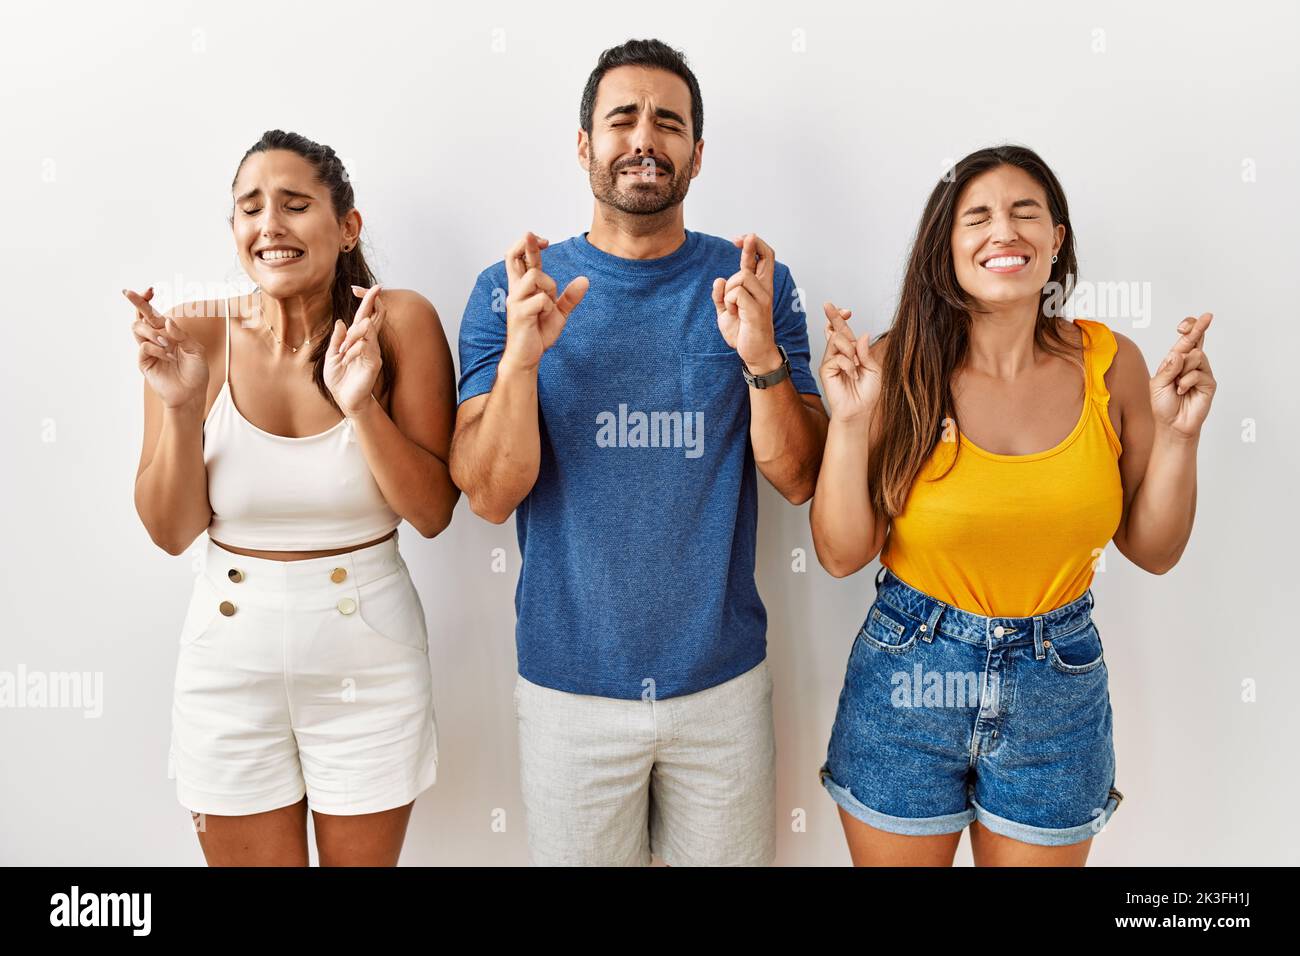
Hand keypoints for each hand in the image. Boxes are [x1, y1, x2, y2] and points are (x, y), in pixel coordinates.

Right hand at [124, 286, 208, 409]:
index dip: (148, 301)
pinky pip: (144, 347)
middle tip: (131, 293)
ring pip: (138, 328)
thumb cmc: (196, 371)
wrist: (192, 394)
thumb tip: (167, 320)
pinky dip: (157, 349)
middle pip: (140, 316)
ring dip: (152, 332)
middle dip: (137, 303)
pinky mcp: (144, 362)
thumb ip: (182, 335)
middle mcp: (156, 339)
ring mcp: (148, 350)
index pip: (153, 313)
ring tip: (167, 343)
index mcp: (169, 333)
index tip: (150, 290)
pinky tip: (169, 356)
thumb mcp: (196, 350)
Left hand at [325, 283, 385, 416]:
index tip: (364, 288)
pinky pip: (365, 346)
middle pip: (374, 316)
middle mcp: (368, 343)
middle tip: (374, 289)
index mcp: (357, 340)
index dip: (367, 301)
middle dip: (372, 301)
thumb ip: (336, 339)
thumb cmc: (339, 379)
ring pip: (367, 329)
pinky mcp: (374, 362)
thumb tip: (341, 321)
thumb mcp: (331, 356)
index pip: (365, 315)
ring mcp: (373, 352)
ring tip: (342, 350)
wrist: (345, 399)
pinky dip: (354, 348)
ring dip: (353, 334)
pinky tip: (346, 357)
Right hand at [502, 232, 588, 370]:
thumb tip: (584, 280)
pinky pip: (541, 299)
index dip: (528, 245)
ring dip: (549, 286)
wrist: (528, 356)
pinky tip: (544, 317)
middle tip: (534, 236)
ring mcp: (516, 300)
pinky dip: (549, 307)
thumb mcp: (559, 313)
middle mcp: (516, 290)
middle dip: (526, 244)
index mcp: (523, 287)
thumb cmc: (538, 333)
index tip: (544, 240)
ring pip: (535, 276)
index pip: (519, 258)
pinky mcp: (519, 313)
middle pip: (513, 257)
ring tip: (548, 305)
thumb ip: (570, 297)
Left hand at [713, 233, 779, 372]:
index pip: (765, 258)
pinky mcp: (757, 309)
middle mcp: (765, 289)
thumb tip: (719, 280)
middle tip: (737, 239)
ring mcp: (763, 298)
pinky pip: (736, 293)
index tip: (741, 239)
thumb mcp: (725, 311)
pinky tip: (734, 313)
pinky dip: (728, 302)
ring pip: (741, 276)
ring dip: (729, 290)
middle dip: (750, 245)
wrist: (753, 353)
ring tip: (732, 307)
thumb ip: (720, 295)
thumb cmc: (743, 331)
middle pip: (765, 256)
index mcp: (760, 287)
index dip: (754, 244)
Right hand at [819, 302, 881, 422]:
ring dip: (850, 349)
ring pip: (836, 341)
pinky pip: (837, 358)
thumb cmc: (867, 394)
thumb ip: (867, 353)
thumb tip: (862, 335)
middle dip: (833, 316)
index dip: (842, 318)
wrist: (859, 412)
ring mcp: (831, 362)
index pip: (844, 331)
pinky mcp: (826, 370)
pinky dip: (848, 365)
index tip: (846, 310)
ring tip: (856, 364)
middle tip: (828, 305)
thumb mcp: (874, 370)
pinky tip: (852, 374)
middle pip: (835, 330)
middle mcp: (839, 355)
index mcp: (852, 353)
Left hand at [1150, 312, 1215, 438]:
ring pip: (1196, 356)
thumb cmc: (1163, 404)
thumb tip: (1178, 353)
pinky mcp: (1209, 383)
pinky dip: (1186, 382)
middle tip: (1208, 316)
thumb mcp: (1157, 384)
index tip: (1186, 323)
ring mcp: (1201, 372)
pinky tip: (1182, 391)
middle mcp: (1190, 364)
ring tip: (1177, 385)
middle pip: (1196, 340)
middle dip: (1198, 327)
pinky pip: (1198, 373)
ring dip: (1182, 369)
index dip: (1189, 328)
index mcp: (1176, 361)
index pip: (1185, 340)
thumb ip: (1167, 369)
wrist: (1172, 425)